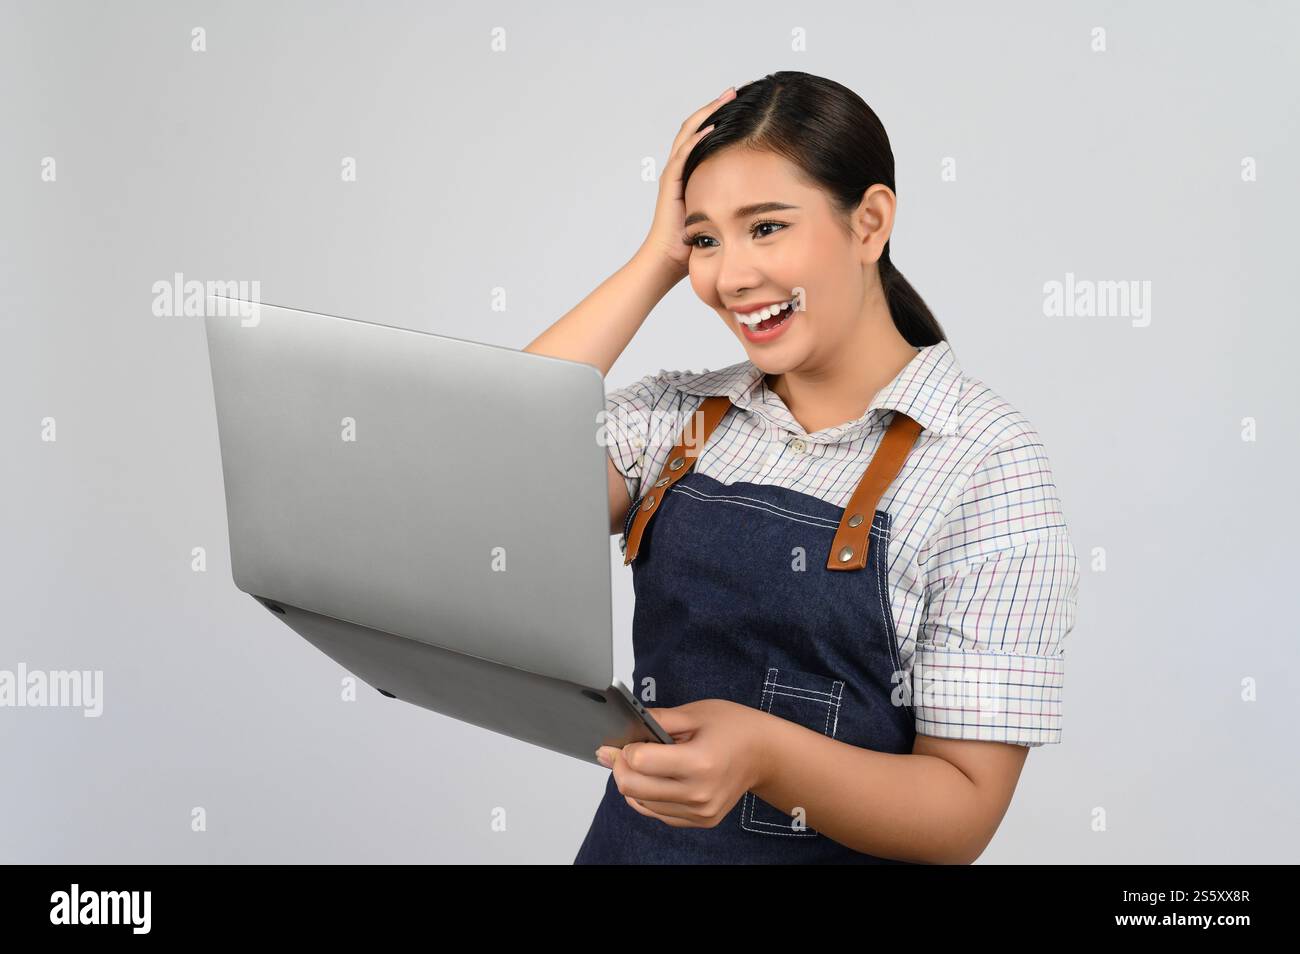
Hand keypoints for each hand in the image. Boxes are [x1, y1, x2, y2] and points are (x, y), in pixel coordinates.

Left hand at [594, 698, 767, 828]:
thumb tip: (622, 727)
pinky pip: (658, 814)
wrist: (765, 754)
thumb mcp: (696, 712)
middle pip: (633, 788)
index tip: (627, 740)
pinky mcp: (701, 820)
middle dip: (619, 768)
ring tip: (642, 763)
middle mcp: (700, 793)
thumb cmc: (734, 728)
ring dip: (633, 783)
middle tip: (618, 752)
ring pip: (641, 803)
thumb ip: (656, 719)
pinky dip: (647, 797)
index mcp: (700, 762)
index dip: (627, 749)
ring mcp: (700, 811)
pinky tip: (654, 778)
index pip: (641, 762)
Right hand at [638, 87, 736, 274]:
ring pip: (688, 133)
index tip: (744, 104)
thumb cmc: (692, 244)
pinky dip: (696, 138)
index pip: (705, 136)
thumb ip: (733, 200)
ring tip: (726, 97)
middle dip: (716, 106)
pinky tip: (712, 127)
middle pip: (696, 126)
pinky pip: (683, 155)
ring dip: (708, 114)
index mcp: (690, 172)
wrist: (666, 262)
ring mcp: (672, 174)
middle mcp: (679, 168)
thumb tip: (763, 196)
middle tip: (737, 90)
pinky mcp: (670, 184)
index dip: (721, 117)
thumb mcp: (719, 214)